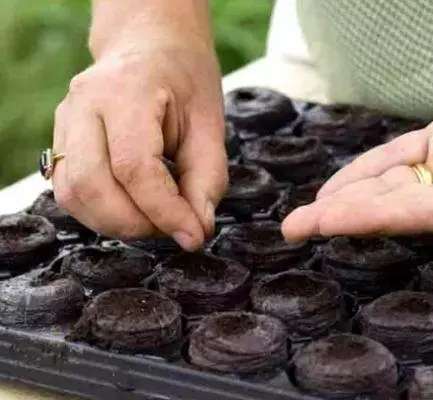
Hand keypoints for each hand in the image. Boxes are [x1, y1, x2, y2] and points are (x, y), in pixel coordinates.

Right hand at [52, 45, 227, 250]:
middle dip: (136, 222)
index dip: (164, 211)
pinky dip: (100, 213)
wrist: (151, 46)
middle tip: (174, 228)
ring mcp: (64, 121)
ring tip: (156, 219)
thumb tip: (196, 229)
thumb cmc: (184, 79)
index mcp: (125, 92)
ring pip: (72, 194)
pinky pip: (69, 190)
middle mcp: (84, 105)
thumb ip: (207, 178)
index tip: (193, 236)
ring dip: (115, 223)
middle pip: (93, 185)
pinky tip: (132, 210)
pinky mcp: (60, 140)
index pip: (134, 168)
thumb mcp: (210, 124)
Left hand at [282, 51, 432, 240]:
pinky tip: (338, 184)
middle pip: (393, 206)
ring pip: (389, 184)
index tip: (328, 221)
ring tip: (303, 213)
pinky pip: (400, 156)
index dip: (374, 217)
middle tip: (293, 228)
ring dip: (345, 196)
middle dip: (342, 216)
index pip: (422, 212)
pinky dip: (368, 168)